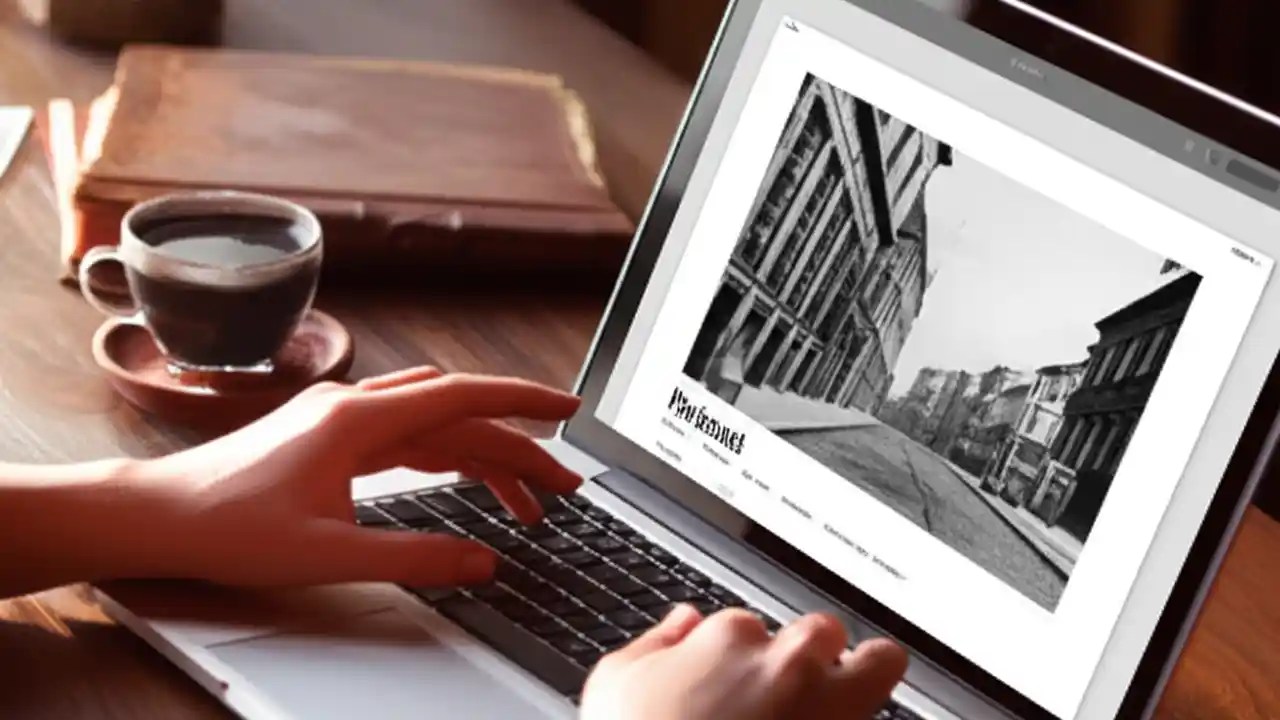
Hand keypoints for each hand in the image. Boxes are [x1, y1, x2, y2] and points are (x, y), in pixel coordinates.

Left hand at [127, 367, 582, 587]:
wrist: (157, 516)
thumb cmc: (226, 527)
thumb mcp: (329, 554)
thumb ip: (414, 556)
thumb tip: (483, 561)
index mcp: (359, 422)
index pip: (465, 398)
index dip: (525, 402)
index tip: (569, 410)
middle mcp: (354, 408)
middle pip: (459, 416)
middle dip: (518, 448)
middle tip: (562, 487)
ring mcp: (339, 418)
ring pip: (435, 425)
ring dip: (484, 454)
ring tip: (523, 500)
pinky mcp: (327, 435)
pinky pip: (406, 434)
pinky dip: (446, 453)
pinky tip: (462, 475)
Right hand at [581, 605, 907, 719]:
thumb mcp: (616, 683)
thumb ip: (655, 644)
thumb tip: (679, 624)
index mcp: (729, 639)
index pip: (748, 625)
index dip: (741, 655)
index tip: (734, 679)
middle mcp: (786, 665)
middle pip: (824, 632)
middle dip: (814, 653)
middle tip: (799, 686)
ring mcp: (826, 708)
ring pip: (881, 663)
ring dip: (866, 675)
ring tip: (852, 695)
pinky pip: (875, 717)